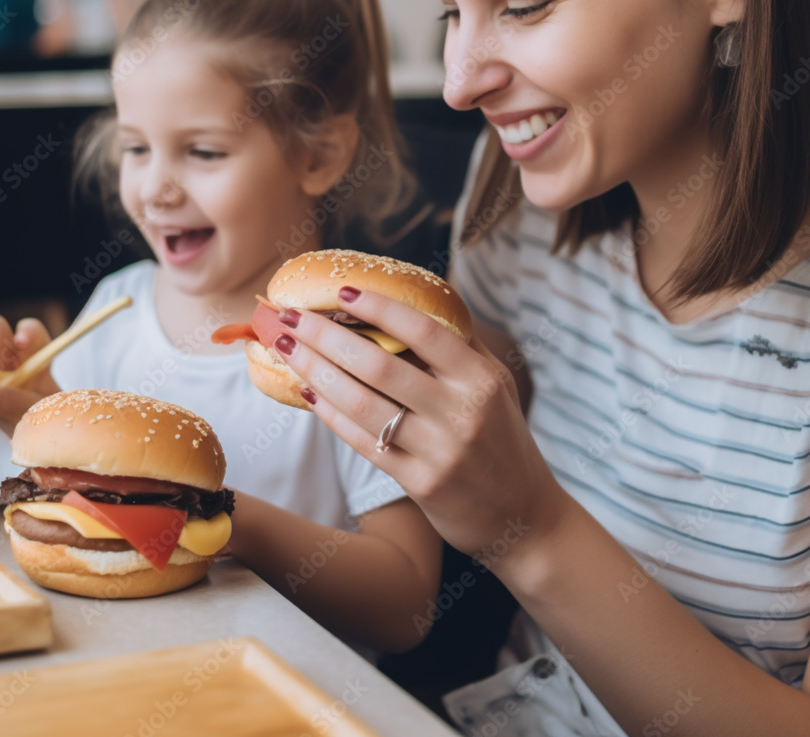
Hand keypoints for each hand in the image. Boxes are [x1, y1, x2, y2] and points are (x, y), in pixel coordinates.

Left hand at [272, 288, 564, 564]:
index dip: (379, 307)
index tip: (342, 291)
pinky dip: (330, 414)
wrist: (523, 517)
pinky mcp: (420, 483)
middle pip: (380, 364)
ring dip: (317, 372)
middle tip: (290, 317)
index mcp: (479, 378)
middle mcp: (461, 411)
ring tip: (286, 350)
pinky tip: (307, 393)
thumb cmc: (502, 440)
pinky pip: (363, 442)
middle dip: (326, 336)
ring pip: (363, 403)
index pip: (423, 330)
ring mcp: (439, 450)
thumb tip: (414, 301)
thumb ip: (458, 347)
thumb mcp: (494, 386)